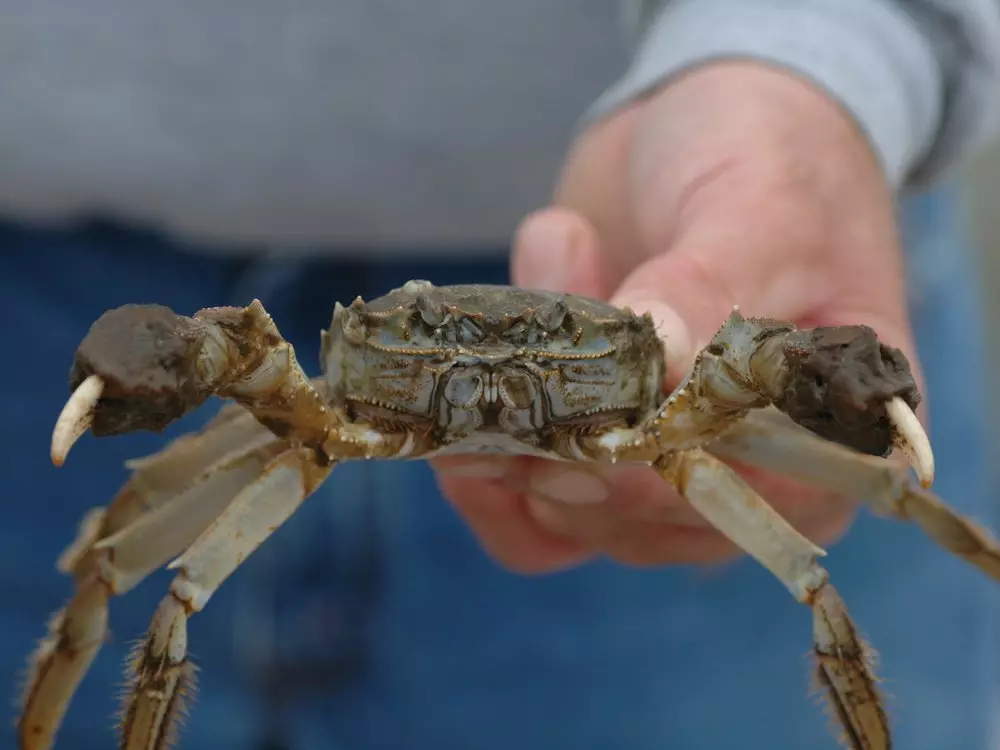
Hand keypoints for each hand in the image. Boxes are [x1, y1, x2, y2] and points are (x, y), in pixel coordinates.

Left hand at [432, 62, 923, 572]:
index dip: (640, 472)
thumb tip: (659, 364)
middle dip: (561, 434)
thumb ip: (708, 291)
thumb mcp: (760, 208)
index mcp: (823, 438)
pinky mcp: (588, 452)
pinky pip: (525, 520)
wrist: (699, 125)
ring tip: (536, 292)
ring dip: (516, 423)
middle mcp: (745, 476)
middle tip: (533, 333)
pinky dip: (480, 482)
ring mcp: (656, 471)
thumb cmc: (770, 158)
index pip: (731, 502)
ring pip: (564, 511)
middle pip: (632, 517)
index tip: (573, 403)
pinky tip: (462, 404)